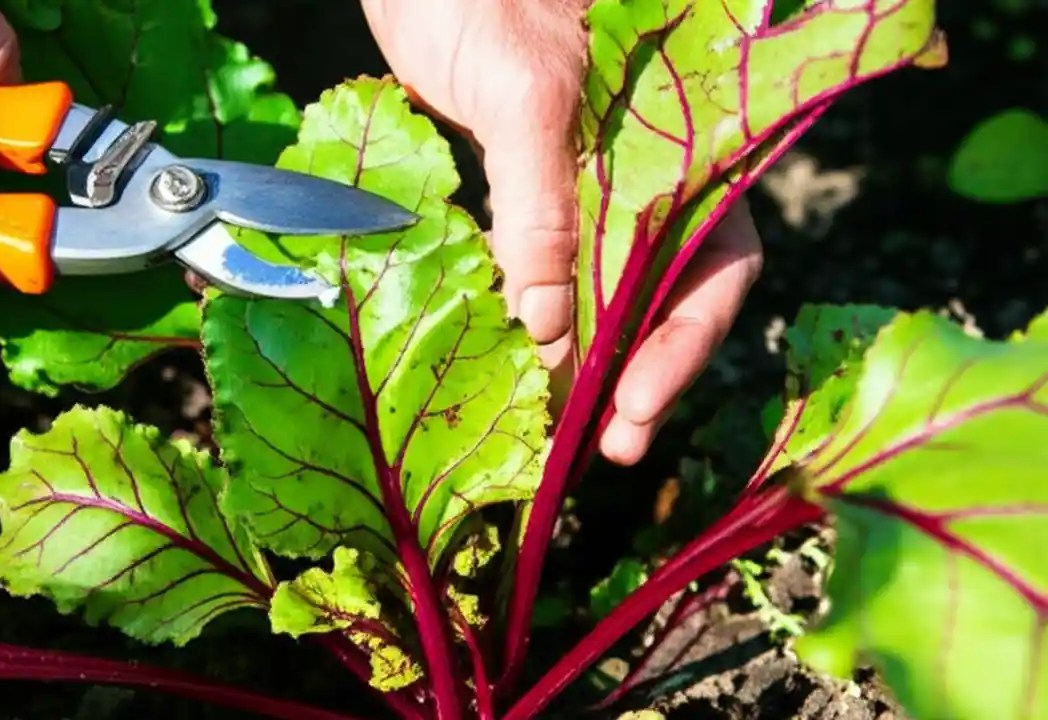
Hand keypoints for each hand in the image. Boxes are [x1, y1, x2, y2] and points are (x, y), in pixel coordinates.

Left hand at [361, 0, 762, 465]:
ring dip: (589, 358)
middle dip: (640, 372)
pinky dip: (538, 317)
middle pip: (666, 289)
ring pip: (607, 288)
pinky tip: (520, 359)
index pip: (719, 256)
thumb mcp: (524, 88)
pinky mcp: (526, 185)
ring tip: (563, 428)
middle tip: (605, 447)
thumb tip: (551, 327)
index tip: (635, 405)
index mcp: (683, 138)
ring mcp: (586, 180)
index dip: (687, 339)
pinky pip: (546, 265)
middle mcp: (647, 169)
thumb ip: (543, 202)